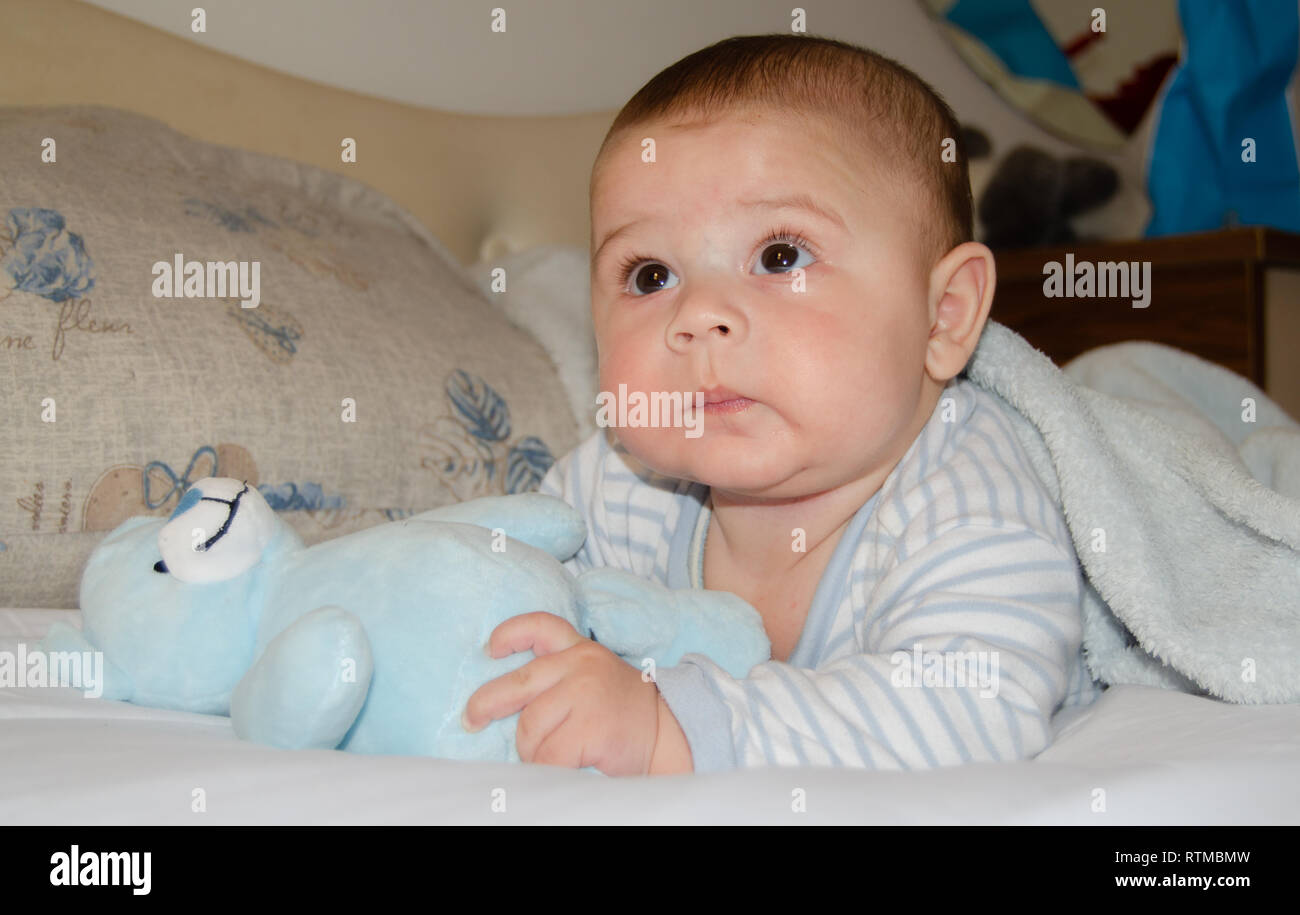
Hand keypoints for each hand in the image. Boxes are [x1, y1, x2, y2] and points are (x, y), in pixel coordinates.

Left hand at [460, 612, 662, 775]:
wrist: (671, 737)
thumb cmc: (623, 714)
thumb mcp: (594, 679)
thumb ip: (558, 678)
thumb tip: (502, 701)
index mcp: (580, 651)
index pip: (540, 627)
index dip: (510, 634)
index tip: (490, 649)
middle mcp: (581, 665)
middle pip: (516, 686)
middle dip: (485, 705)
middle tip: (471, 721)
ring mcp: (585, 695)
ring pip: (529, 729)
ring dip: (531, 751)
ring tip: (552, 755)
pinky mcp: (591, 727)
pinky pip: (547, 756)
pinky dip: (546, 769)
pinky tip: (564, 767)